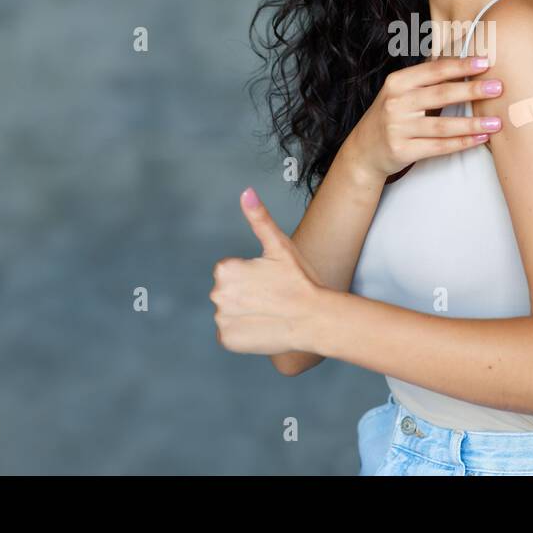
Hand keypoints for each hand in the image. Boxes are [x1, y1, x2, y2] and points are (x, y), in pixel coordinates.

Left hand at [211, 187, 324, 355]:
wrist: (315, 319)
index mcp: (225, 270)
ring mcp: (221, 320)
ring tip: (271, 311)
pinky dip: (244, 331)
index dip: (253, 274)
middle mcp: (217, 295)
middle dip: (246, 292)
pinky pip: (232, 333)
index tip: (271, 279)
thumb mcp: (280, 245)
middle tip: (273, 295)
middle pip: (229, 291)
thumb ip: (258, 218)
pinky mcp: (228, 341)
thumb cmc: (300, 279)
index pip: (231, 271)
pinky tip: (264, 326)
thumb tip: (246, 191)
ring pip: (230, 312)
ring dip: (245, 312)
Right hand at [349, 54, 503, 178]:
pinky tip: (481, 139)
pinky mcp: (402, 151)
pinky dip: (462, 143)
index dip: (460, 66)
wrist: (364, 150)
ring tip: (497, 122)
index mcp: (397, 82)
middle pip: (440, 95)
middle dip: (472, 90)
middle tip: (498, 88)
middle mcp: (395, 103)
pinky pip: (438, 147)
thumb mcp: (401, 91)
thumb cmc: (393, 115)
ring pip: (442, 125)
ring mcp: (397, 128)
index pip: (434, 70)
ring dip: (472, 123)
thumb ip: (427, 78)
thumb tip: (464, 58)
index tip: (485, 62)